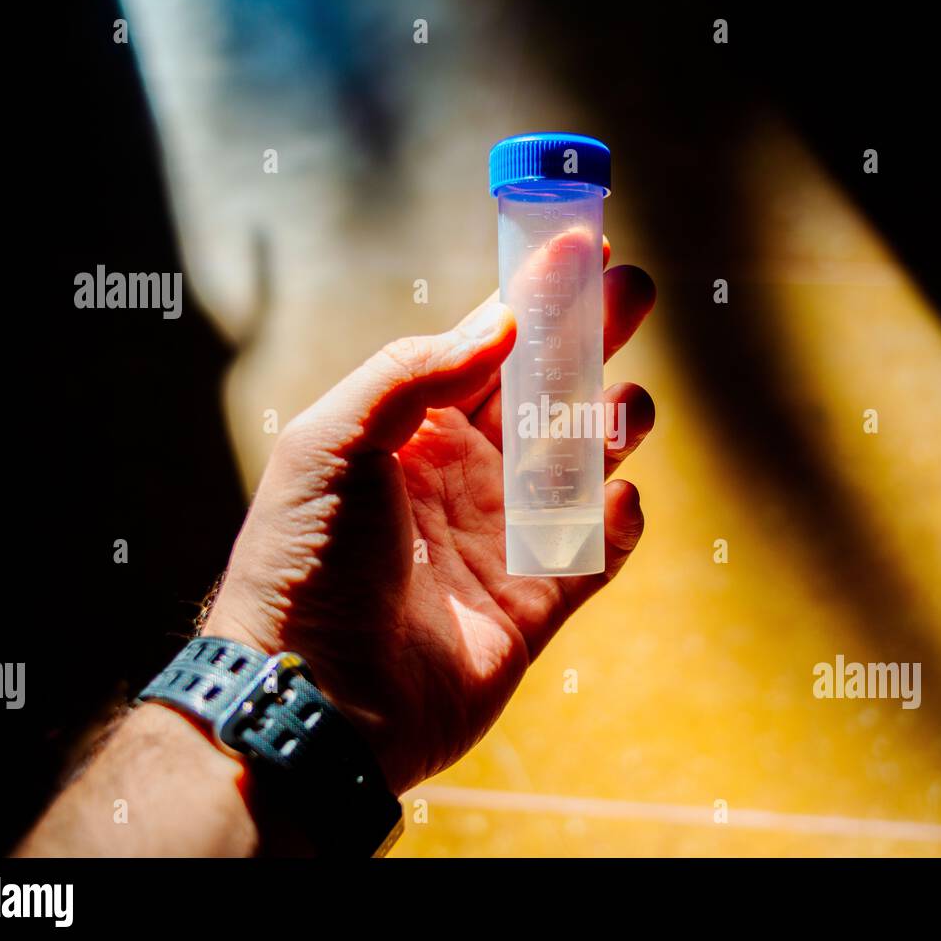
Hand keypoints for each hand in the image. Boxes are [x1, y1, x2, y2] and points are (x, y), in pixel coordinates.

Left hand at [204, 235, 655, 794]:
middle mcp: (462, 476)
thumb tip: (503, 316)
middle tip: (634, 293)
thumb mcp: (335, 440)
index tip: (584, 244)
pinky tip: (619, 497)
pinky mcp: (537, 601)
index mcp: (412, 432)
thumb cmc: (306, 560)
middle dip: (591, 342)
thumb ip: (416, 372)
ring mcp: (503, 537)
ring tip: (627, 405)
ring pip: (582, 464)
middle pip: (545, 393)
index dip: (536, 295)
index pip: (488, 347)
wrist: (319, 697)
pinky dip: (618, 520)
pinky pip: (597, 550)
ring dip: (613, 425)